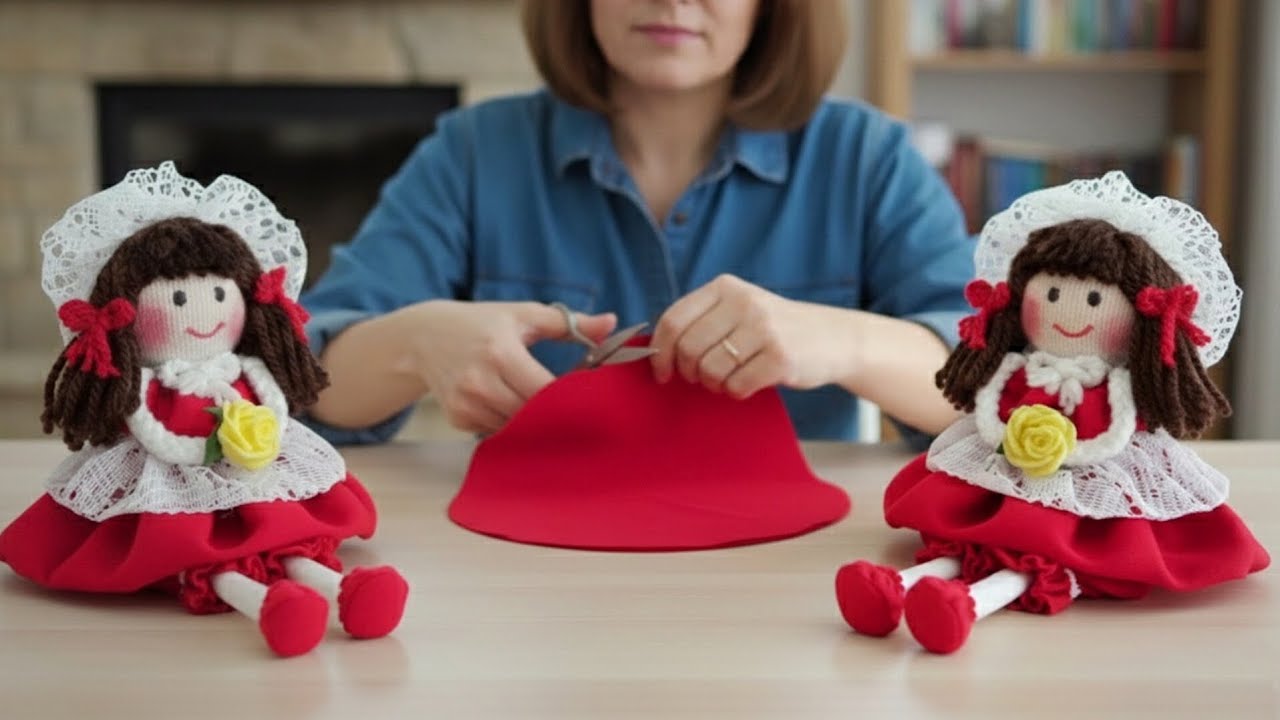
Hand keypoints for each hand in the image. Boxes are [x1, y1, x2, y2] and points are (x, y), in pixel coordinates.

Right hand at [400, 300, 616, 433]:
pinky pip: (496, 430)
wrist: (423, 338)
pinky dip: (509, 424)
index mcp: (500, 352)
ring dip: (533, 422)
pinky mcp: (458, 418)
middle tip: (579, 413)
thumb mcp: (522, 315)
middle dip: (555, 414)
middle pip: (532, 414)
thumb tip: (612, 323)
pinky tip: (511, 408)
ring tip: (546, 409)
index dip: (569, 399)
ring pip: (516, 427)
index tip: (591, 402)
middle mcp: (480, 381)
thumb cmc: (481, 323)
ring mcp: (466, 403)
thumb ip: (569, 323)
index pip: (544, 390)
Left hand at [649, 274, 857, 398]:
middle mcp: (743, 302)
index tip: (662, 372)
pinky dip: (737, 392)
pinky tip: (750, 382)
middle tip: (702, 378)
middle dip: (689, 372)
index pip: (673, 320)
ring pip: (710, 370)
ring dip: (714, 384)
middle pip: (688, 348)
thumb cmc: (774, 329)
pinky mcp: (780, 357)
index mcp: (725, 287)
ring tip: (729, 378)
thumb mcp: (738, 309)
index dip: (659, 352)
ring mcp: (763, 328)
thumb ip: (701, 321)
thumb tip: (655, 351)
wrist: (833, 338)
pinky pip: (736, 386)